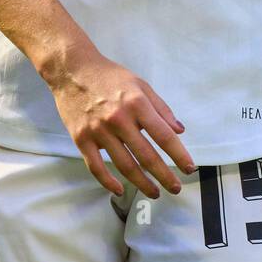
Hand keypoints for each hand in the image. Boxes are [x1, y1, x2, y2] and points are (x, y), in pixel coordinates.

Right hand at [48, 48, 195, 198]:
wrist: (72, 70)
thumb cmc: (109, 76)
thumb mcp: (140, 84)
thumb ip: (161, 108)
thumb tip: (179, 131)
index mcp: (137, 103)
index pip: (163, 136)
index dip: (179, 155)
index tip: (189, 168)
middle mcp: (119, 119)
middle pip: (146, 155)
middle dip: (164, 175)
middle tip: (175, 188)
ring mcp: (98, 131)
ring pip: (124, 165)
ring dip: (142, 183)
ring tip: (155, 192)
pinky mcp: (81, 139)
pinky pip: (96, 167)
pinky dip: (108, 182)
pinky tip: (120, 189)